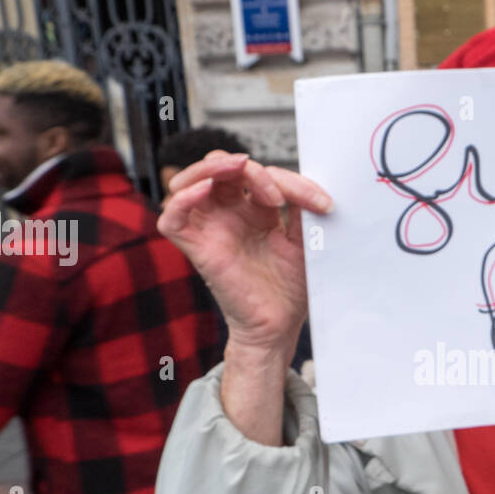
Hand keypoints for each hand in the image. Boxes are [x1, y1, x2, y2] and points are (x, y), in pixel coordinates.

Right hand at [157, 151, 333, 354]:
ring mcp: (211, 230)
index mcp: (255, 210)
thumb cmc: (290, 289)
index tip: (322, 204)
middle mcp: (229, 215)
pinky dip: (181, 199)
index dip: (288, 179)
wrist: (281, 326)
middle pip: (218, 167)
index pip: (259, 174)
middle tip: (275, 190)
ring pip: (188, 182)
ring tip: (240, 168)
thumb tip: (309, 182)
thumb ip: (303, 209)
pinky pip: (172, 218)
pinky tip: (205, 190)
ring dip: (211, 167)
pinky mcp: (198, 250)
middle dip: (246, 167)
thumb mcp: (305, 241)